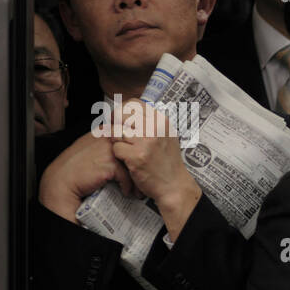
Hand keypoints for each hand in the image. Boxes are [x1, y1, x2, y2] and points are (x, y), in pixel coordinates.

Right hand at [38, 129, 134, 222]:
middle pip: (133, 150)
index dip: (135, 152)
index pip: (128, 137)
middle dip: (139, 165)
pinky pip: (126, 176)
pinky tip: (126, 192)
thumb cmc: (75, 166)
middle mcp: (106, 137)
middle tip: (141, 178)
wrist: (62, 180)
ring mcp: (108, 149)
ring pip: (132, 164)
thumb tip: (123, 146)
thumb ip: (106, 143)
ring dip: (136, 179)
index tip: (138, 165)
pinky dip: (127, 186)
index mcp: (102, 131)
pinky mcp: (109, 163)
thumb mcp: (91, 147)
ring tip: (137, 190)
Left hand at [105, 100, 202, 240]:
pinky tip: (129, 161)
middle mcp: (154, 128)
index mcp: (162, 121)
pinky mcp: (136, 156)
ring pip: (116, 132)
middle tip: (118, 136)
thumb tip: (128, 111)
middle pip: (121, 115)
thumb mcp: (166, 137)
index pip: (134, 103)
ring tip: (126, 151)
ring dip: (117, 142)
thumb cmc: (167, 162)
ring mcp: (145, 142)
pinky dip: (119, 156)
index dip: (123, 110)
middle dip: (115, 125)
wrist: (174, 186)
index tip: (121, 120)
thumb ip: (151, 123)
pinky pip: (115, 148)